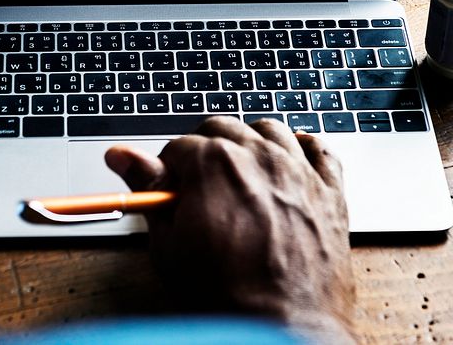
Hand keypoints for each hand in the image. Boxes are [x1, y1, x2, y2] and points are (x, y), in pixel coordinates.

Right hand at [105, 116, 354, 342]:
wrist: (283, 331)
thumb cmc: (225, 296)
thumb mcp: (169, 244)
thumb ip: (147, 191)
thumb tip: (121, 157)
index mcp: (214, 162)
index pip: (178, 146)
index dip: (168, 172)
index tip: (170, 193)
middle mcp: (259, 155)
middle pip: (222, 128)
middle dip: (205, 151)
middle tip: (199, 187)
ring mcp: (299, 171)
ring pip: (270, 130)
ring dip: (250, 143)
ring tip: (240, 174)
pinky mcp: (331, 192)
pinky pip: (321, 150)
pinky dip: (304, 149)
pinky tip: (292, 163)